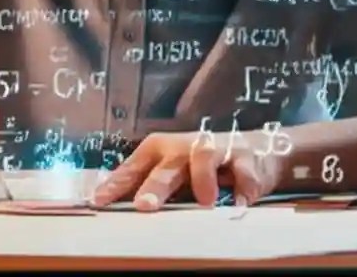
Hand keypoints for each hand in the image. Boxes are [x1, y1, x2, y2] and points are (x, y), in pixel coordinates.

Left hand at [89, 130, 285, 210]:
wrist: (256, 150)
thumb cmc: (205, 166)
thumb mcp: (175, 174)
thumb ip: (152, 188)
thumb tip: (116, 210)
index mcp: (160, 151)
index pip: (133, 167)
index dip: (117, 184)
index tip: (99, 201)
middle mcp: (184, 147)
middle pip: (166, 166)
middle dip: (155, 186)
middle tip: (144, 206)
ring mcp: (215, 149)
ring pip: (202, 157)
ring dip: (202, 180)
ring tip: (204, 202)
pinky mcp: (245, 158)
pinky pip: (242, 173)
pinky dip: (241, 189)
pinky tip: (239, 204)